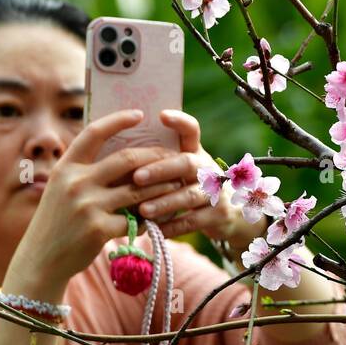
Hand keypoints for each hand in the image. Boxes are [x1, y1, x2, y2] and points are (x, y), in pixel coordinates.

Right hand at [8, 110, 184, 290]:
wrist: (40, 260)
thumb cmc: (58, 222)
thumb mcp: (62, 189)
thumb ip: (86, 172)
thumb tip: (127, 155)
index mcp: (66, 167)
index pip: (94, 133)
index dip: (118, 120)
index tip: (140, 114)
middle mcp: (75, 182)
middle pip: (127, 159)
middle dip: (155, 157)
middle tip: (173, 157)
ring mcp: (87, 206)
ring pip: (139, 189)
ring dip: (162, 187)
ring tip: (176, 184)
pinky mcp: (99, 229)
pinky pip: (137, 218)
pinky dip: (151, 217)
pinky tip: (160, 217)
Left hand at [129, 109, 264, 249]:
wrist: (228, 214)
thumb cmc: (189, 187)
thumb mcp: (181, 170)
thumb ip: (160, 160)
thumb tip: (117, 151)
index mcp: (196, 152)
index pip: (192, 130)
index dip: (179, 121)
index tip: (161, 115)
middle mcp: (208, 168)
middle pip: (187, 163)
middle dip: (161, 170)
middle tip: (137, 177)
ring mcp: (216, 192)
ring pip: (189, 195)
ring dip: (164, 202)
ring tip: (142, 209)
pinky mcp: (219, 215)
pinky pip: (193, 221)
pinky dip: (172, 226)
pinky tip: (155, 229)